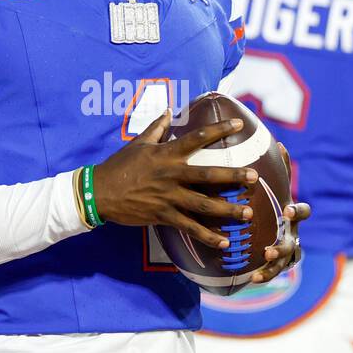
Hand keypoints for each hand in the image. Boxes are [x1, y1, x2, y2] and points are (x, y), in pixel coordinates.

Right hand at [91, 111, 256, 248]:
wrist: (99, 192)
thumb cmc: (119, 166)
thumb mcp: (137, 143)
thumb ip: (156, 127)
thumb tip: (168, 110)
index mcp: (166, 154)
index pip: (197, 138)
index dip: (219, 130)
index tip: (240, 126)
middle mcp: (171, 174)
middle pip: (208, 175)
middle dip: (233, 176)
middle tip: (254, 177)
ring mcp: (168, 197)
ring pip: (203, 204)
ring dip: (227, 209)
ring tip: (247, 213)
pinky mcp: (163, 216)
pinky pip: (189, 227)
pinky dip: (207, 236)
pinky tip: (224, 242)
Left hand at [252, 140, 308, 283]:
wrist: (265, 225)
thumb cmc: (270, 201)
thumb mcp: (273, 186)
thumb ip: (279, 169)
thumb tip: (279, 143)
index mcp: (292, 214)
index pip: (304, 212)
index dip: (298, 212)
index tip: (288, 211)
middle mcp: (292, 233)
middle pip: (294, 242)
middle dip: (283, 245)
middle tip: (270, 248)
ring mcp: (286, 250)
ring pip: (286, 260)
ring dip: (274, 264)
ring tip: (260, 267)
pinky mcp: (276, 263)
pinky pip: (274, 272)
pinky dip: (265, 275)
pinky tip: (253, 279)